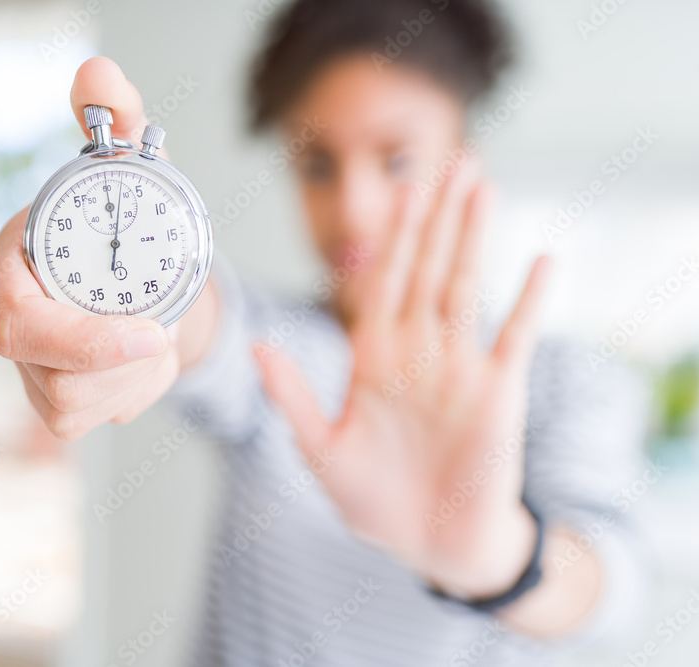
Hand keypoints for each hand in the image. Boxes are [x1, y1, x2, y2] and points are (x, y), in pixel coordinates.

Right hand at [0, 57, 179, 440]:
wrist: (151, 276)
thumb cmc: (131, 223)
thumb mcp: (129, 168)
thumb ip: (114, 118)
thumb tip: (97, 72)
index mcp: (17, 265)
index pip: (15, 320)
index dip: (77, 339)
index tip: (147, 334)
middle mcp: (15, 320)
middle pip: (52, 381)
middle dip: (118, 371)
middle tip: (161, 341)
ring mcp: (32, 367)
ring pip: (76, 408)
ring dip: (136, 378)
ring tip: (154, 337)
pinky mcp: (58, 400)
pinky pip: (97, 418)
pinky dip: (136, 393)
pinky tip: (145, 361)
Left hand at [255, 162, 551, 598]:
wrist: (430, 543)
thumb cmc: (375, 501)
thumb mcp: (322, 450)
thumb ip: (292, 397)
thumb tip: (255, 348)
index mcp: (375, 358)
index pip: (383, 280)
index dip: (391, 235)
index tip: (398, 189)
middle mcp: (418, 351)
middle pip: (427, 268)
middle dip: (436, 216)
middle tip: (451, 161)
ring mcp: (459, 367)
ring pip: (466, 286)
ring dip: (474, 237)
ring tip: (483, 185)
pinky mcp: (497, 393)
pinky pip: (514, 337)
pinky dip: (529, 300)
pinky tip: (542, 260)